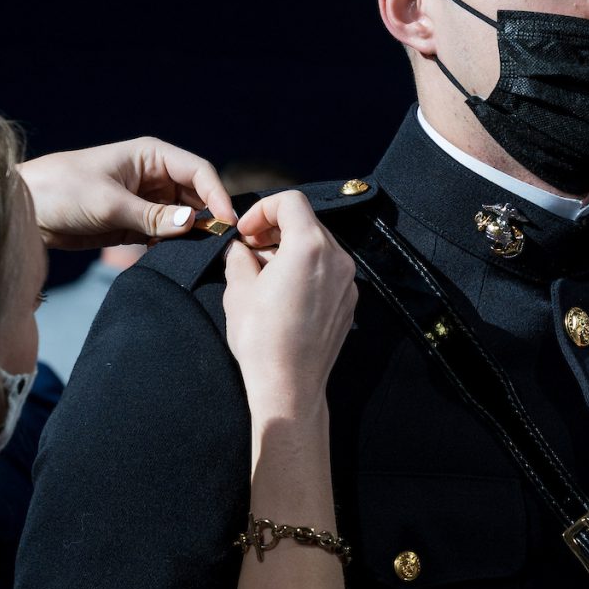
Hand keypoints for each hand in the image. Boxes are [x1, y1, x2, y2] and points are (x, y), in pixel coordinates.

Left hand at [18, 137, 236, 249]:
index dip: (217, 195)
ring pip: (183, 218)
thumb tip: (191, 223)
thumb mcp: (108, 202)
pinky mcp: (136, 224)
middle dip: (209, 217)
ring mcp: (146, 201)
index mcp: (150, 156)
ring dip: (192, 234)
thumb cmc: (61, 191)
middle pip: (197, 196)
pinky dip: (174, 245)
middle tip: (220, 245)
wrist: (25, 210)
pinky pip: (165, 235)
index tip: (227, 222)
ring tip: (201, 254)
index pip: (198, 172)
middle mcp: (154, 176)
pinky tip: (177, 258)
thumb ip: (151, 216)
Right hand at [221, 191, 357, 419]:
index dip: (263, 209)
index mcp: (310, 247)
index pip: (291, 202)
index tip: (246, 232)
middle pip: (307, 222)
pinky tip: (285, 292)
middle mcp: (337, 258)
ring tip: (264, 273)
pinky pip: (328, 271)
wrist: (290, 386)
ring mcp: (348, 281)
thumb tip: (241, 248)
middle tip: (251, 249)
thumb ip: (240, 257)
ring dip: (291, 249)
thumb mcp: (239, 289)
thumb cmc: (262, 339)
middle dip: (276, 229)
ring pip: (319, 246)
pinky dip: (307, 269)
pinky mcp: (349, 301)